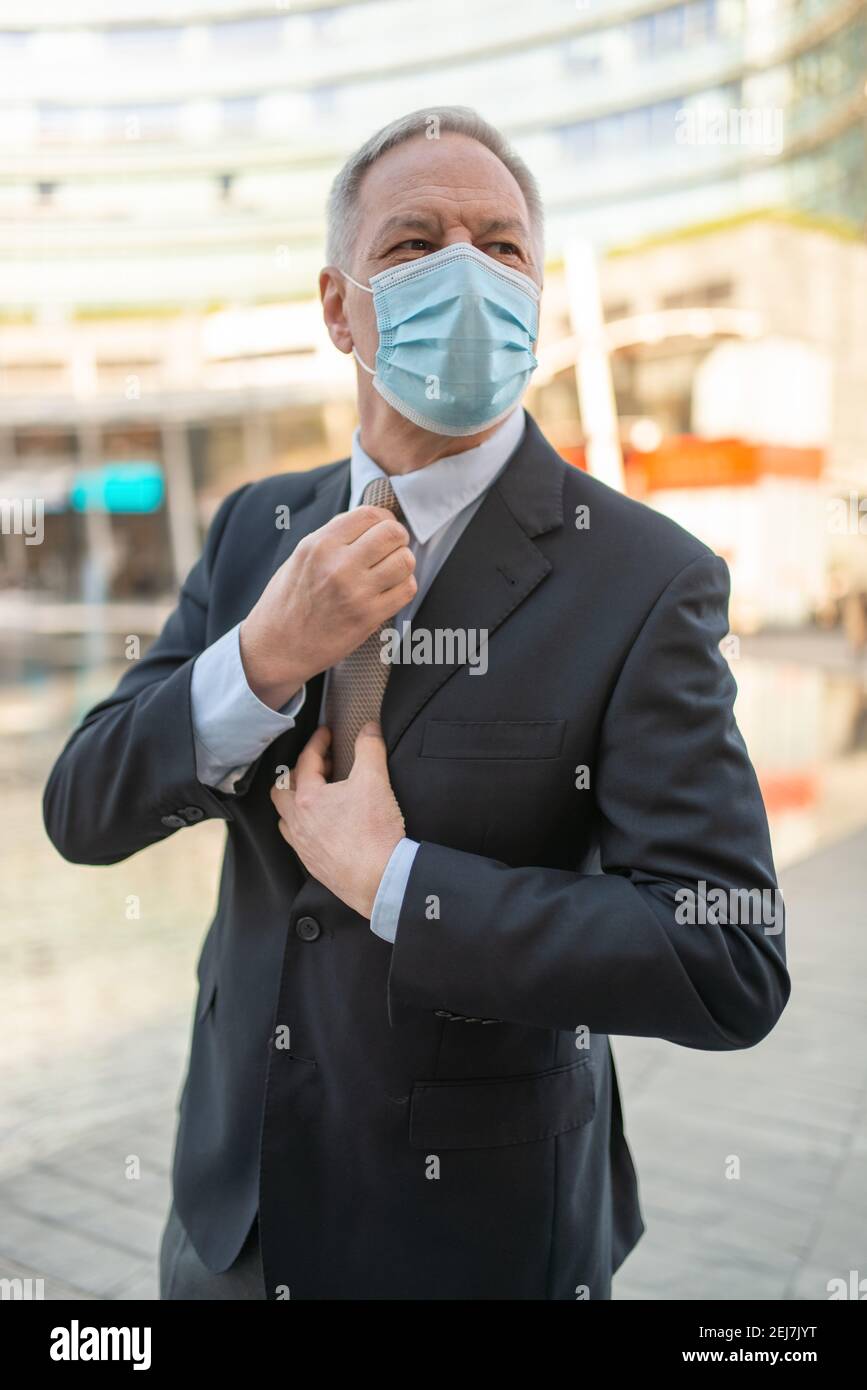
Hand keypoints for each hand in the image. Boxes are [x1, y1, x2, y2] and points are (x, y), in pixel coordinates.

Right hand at [240, 505, 415, 709]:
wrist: (277, 647)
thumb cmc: (287, 602)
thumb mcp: (301, 557)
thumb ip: (334, 537)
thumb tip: (369, 522)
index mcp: (319, 545)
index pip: (370, 514)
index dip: (385, 519)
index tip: (383, 528)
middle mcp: (338, 565)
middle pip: (393, 534)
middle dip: (398, 538)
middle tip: (392, 548)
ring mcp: (356, 592)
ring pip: (405, 561)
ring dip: (403, 563)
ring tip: (391, 570)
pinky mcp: (368, 617)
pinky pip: (406, 590)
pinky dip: (403, 586)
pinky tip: (389, 590)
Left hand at [271, 722, 404, 918]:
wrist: (381, 880)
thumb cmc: (375, 833)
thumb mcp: (375, 780)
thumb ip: (370, 748)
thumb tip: (369, 728)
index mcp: (307, 799)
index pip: (306, 761)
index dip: (317, 742)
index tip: (326, 734)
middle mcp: (298, 822)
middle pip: (282, 789)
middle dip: (298, 772)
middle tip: (320, 765)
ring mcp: (303, 846)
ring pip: (285, 817)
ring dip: (296, 801)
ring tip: (316, 794)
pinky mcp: (314, 865)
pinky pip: (297, 840)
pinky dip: (304, 826)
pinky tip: (321, 826)